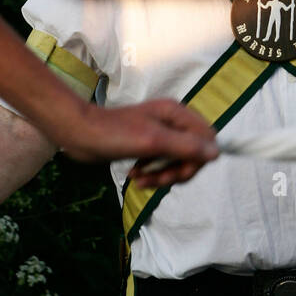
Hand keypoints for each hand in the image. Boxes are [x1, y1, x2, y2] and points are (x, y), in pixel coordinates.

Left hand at [65, 98, 218, 186]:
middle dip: (176, 171)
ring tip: (139, 181)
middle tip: (155, 181)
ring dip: (161, 176)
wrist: (78, 134)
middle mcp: (172, 121)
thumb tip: (217, 153)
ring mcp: (160, 133)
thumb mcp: (153, 142)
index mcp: (177, 113)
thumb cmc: (114, 134)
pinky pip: (161, 164)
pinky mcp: (147, 145)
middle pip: (193, 153)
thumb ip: (186, 146)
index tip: (181, 172)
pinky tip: (135, 177)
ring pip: (176, 161)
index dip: (199, 158)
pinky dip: (151, 174)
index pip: (207, 137)